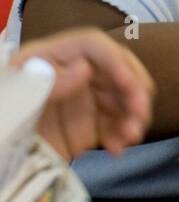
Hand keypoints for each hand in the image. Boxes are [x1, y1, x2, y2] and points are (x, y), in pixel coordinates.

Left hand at [9, 29, 154, 161]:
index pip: (92, 45)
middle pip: (116, 69)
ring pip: (122, 97)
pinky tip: (117, 149)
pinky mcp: (88, 126)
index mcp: (50, 57)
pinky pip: (115, 125)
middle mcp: (72, 73)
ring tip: (131, 137)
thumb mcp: (15, 94)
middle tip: (140, 113)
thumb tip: (85, 68)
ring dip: (134, 114)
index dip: (115, 60)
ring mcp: (82, 100)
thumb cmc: (2, 115)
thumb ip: (48, 80)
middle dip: (135, 88)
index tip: (129, 84)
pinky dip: (122, 135)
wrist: (0, 155)